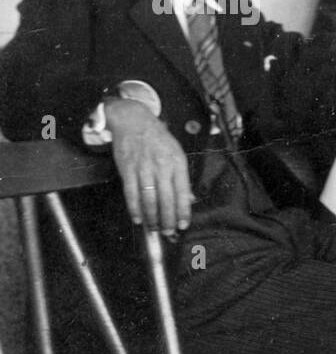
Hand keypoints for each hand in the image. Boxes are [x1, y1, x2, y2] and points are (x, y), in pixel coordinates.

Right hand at [104, 97, 192, 235]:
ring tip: (155, 229)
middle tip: (169, 233)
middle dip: (168, 219)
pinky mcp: (127, 170)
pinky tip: (138, 219)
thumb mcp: (177, 153)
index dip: (183, 211)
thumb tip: (189, 199)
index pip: (183, 192)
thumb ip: (182, 176)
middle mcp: (162, 166)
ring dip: (152, 218)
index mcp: (178, 162)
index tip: (184, 224)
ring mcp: (143, 168)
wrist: (133, 121)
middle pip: (166, 199)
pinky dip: (134, 209)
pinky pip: (131, 193)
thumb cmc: (158, 138)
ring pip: (149, 199)